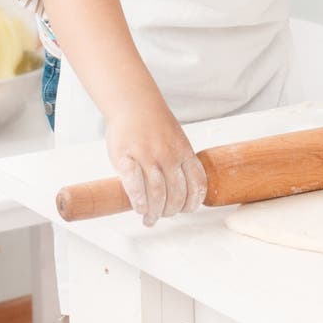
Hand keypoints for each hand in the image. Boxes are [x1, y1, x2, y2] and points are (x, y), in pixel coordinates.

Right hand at [105, 103, 207, 226]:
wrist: (134, 103)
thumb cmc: (154, 123)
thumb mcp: (177, 139)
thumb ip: (181, 162)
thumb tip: (185, 190)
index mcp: (183, 151)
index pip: (196, 183)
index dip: (194, 202)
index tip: (188, 210)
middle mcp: (168, 155)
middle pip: (176, 194)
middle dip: (172, 211)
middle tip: (164, 215)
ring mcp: (147, 156)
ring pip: (156, 194)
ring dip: (155, 212)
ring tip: (150, 219)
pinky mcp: (126, 158)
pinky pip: (134, 186)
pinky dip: (139, 202)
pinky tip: (140, 208)